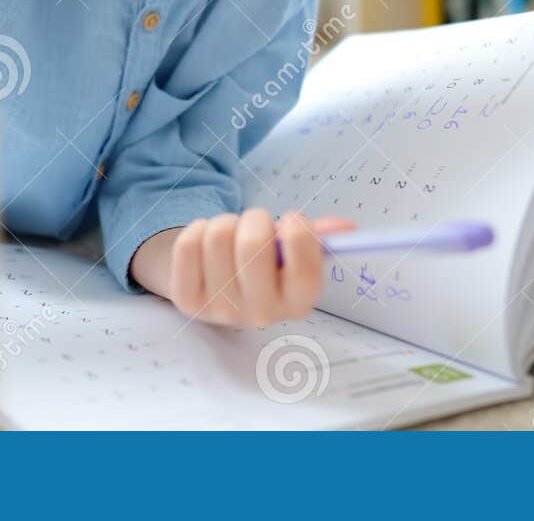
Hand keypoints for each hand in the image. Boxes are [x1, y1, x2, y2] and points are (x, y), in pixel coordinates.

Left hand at [135, 208, 356, 327]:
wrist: (216, 282)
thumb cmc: (262, 263)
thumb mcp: (291, 253)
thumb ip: (316, 239)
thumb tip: (345, 227)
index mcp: (297, 302)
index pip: (305, 269)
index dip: (300, 233)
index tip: (292, 219)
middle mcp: (261, 314)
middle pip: (252, 244)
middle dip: (255, 218)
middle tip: (254, 223)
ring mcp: (221, 311)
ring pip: (218, 236)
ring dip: (225, 221)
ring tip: (230, 232)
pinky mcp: (188, 302)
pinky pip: (187, 244)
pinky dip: (197, 228)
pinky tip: (205, 242)